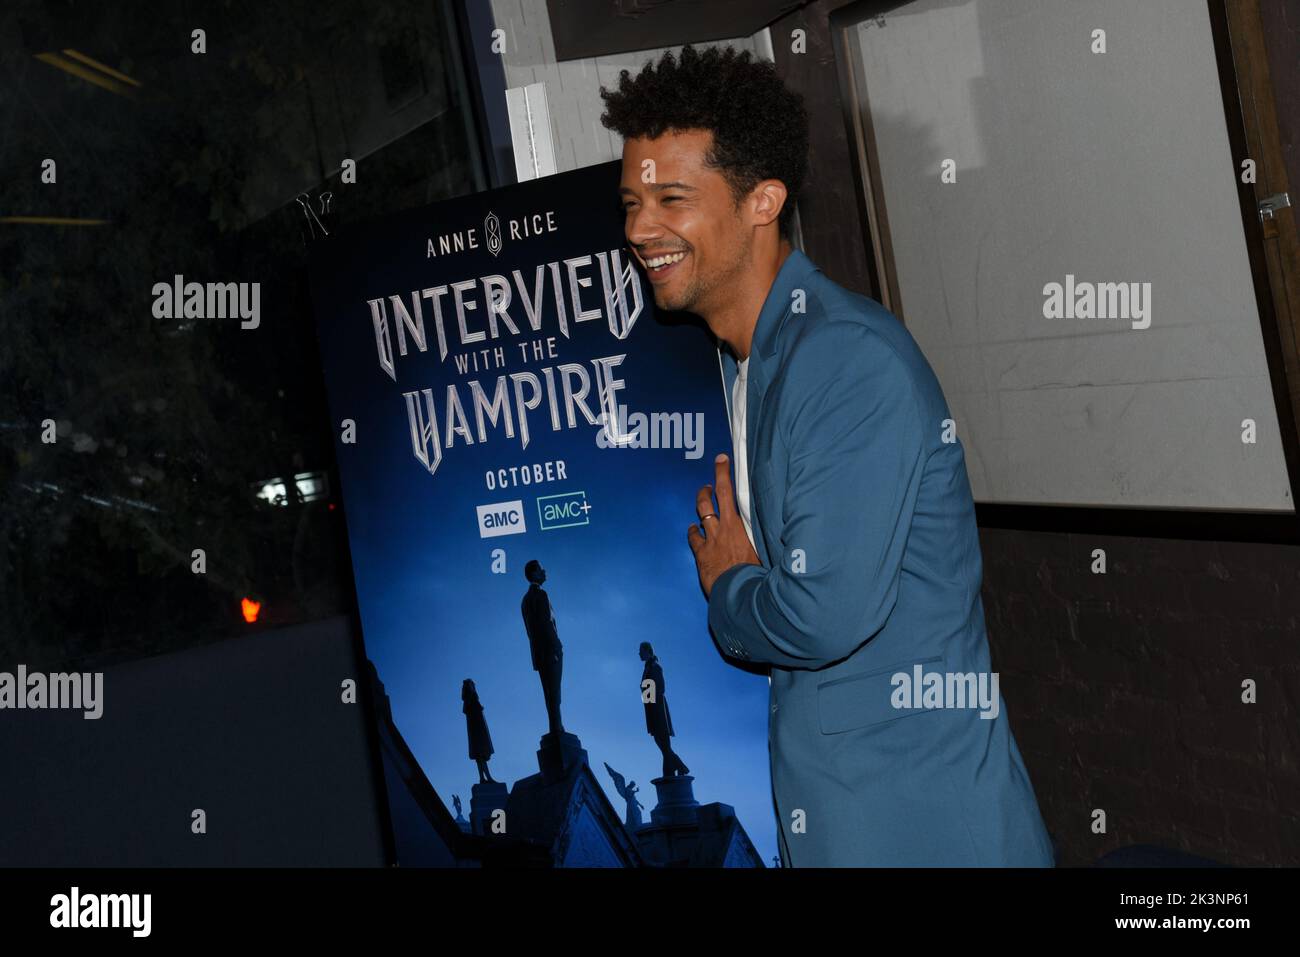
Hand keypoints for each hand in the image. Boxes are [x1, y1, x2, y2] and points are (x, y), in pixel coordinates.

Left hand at [687, 453, 761, 598]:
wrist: (738, 591)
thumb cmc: (756, 572)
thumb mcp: (766, 548)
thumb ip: (766, 535)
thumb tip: (780, 528)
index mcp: (738, 524)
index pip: (728, 491)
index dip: (723, 473)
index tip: (721, 459)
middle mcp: (722, 528)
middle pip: (710, 500)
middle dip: (707, 487)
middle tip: (708, 483)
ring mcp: (710, 540)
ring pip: (701, 515)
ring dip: (700, 505)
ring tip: (702, 499)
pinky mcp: (701, 553)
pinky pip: (693, 538)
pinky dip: (693, 531)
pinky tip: (693, 529)